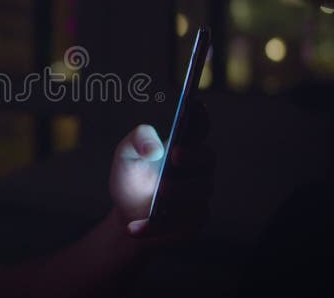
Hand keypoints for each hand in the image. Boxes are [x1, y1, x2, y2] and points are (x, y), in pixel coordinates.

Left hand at [108, 100, 212, 237]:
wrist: (126, 214)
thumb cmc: (132, 178)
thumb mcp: (126, 154)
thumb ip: (137, 140)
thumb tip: (155, 149)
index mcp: (182, 146)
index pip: (198, 128)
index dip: (201, 117)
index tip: (196, 104)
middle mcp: (197, 169)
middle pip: (207, 158)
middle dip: (194, 156)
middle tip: (175, 155)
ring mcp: (198, 196)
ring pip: (198, 193)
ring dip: (178, 192)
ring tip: (158, 192)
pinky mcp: (193, 222)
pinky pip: (182, 224)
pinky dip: (156, 226)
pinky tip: (133, 227)